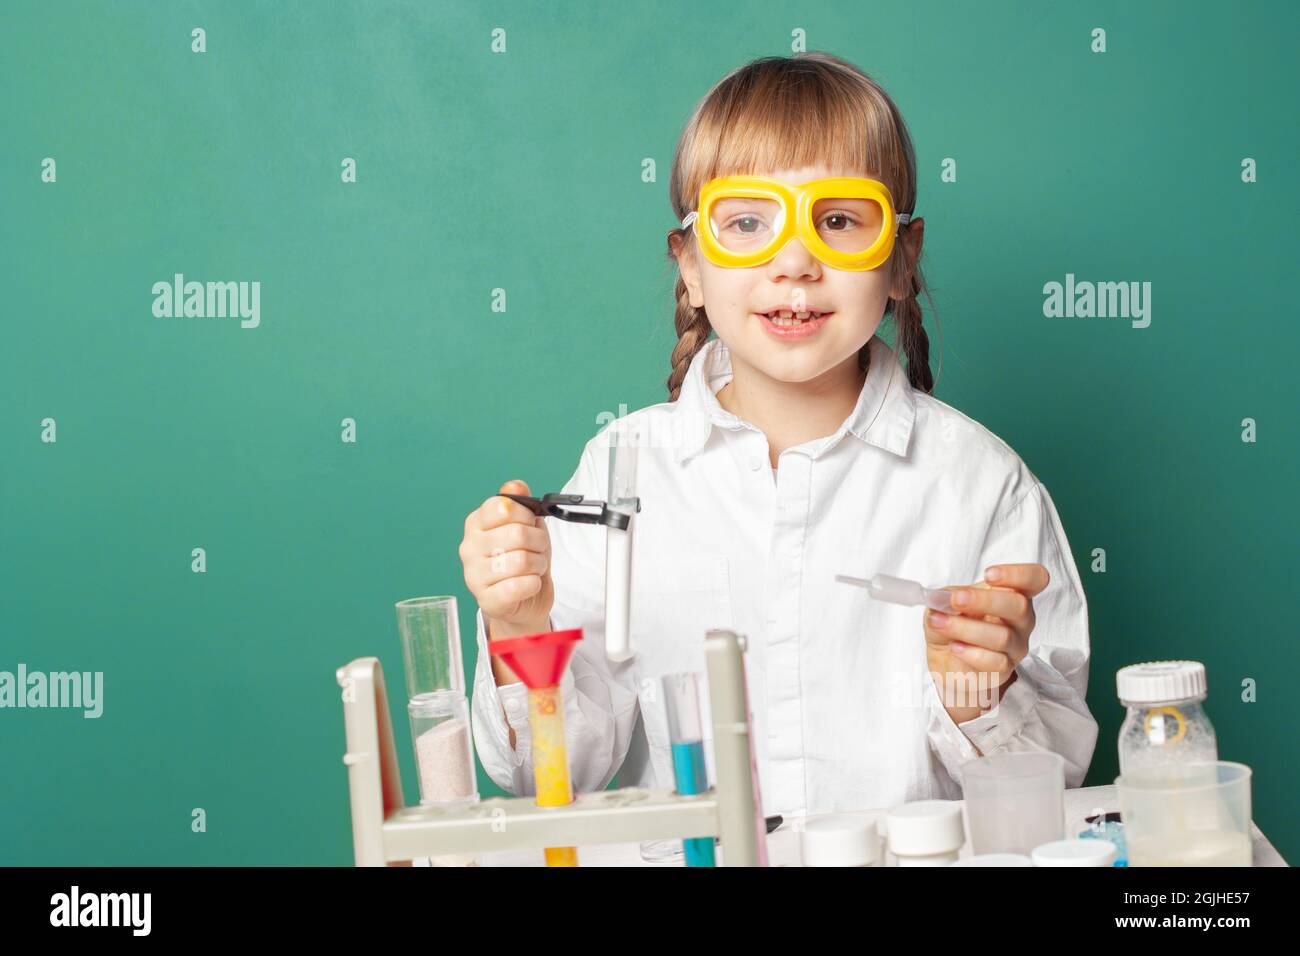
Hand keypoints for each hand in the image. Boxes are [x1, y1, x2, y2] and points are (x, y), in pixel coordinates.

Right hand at [459, 479, 554, 639]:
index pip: (503, 507)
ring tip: (535, 567)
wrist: (524, 600)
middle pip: (517, 534)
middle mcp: (469, 548)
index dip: (525, 515)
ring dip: (538, 564)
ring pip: (521, 561)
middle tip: (539, 549)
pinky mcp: (487, 600)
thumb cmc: (523, 559)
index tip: (530, 524)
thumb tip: (515, 485)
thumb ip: (520, 503)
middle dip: (539, 542)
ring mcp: (474, 575)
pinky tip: (529, 584)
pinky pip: (517, 586)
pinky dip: (533, 584)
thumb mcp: (526, 526)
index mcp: (476, 524)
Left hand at [923, 563, 1048, 724]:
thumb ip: (946, 597)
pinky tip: (954, 646)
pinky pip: (995, 662)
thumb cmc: (954, 625)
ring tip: (939, 622)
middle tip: (955, 600)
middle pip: (1019, 606)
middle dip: (983, 600)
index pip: (1035, 578)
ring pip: (1002, 636)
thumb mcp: (944, 603)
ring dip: (966, 627)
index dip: (1018, 574)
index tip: (988, 575)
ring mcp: (1016, 646)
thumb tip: (942, 598)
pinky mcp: (1004, 670)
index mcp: (1013, 594)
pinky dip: (970, 652)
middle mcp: (1021, 620)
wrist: (947, 661)